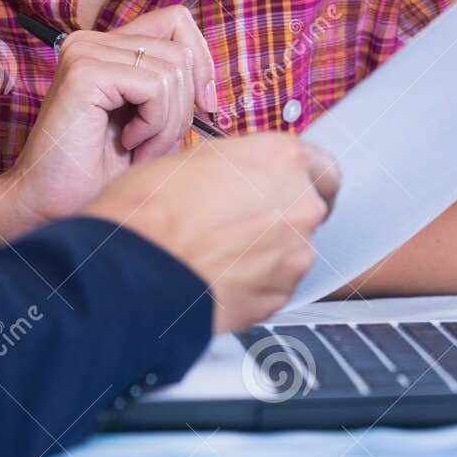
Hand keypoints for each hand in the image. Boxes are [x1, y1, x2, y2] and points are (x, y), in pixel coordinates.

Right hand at [3, 7, 219, 228]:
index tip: (205, 104)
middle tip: (154, 144)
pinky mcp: (84, 72)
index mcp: (107, 47)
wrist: (50, 205)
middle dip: (184, 107)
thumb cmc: (98, 173)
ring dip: (168, 122)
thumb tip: (210, 85)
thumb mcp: (149, 123)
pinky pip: (155, 86)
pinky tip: (127, 144)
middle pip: (180, 51)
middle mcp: (92, 41)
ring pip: (172, 70)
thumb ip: (172, 89)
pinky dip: (154, 124)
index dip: (202, 61)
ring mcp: (85, 52)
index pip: (176, 21)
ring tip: (139, 148)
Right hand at [83, 132, 340, 333]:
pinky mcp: (279, 297)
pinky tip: (216, 273)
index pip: (323, 168)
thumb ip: (237, 166)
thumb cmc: (148, 210)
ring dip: (267, 249)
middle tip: (239, 219)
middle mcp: (300, 205)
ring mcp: (294, 255)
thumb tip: (239, 177)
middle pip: (310, 209)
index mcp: (281, 159)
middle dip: (282, 214)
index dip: (302, 179)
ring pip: (292, 249)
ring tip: (217, 249)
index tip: (285, 186)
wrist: (133, 271)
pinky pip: (274, 283)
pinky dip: (253, 280)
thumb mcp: (192, 159)